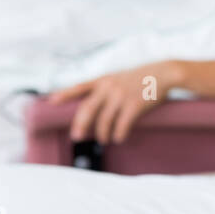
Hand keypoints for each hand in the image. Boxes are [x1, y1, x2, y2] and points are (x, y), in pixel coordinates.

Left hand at [49, 60, 179, 143]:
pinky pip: (121, 125)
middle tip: (76, 137)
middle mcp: (109, 87)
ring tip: (103, 140)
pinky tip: (118, 138)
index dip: (64, 94)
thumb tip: (95, 107)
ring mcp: (121, 96)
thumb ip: (106, 88)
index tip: (51, 101)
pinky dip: (118, 134)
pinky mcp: (134, 105)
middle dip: (80, 125)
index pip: (79, 87)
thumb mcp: (120, 77)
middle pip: (87, 109)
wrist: (163, 74)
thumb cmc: (142, 78)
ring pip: (104, 121)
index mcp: (104, 79)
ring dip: (102, 134)